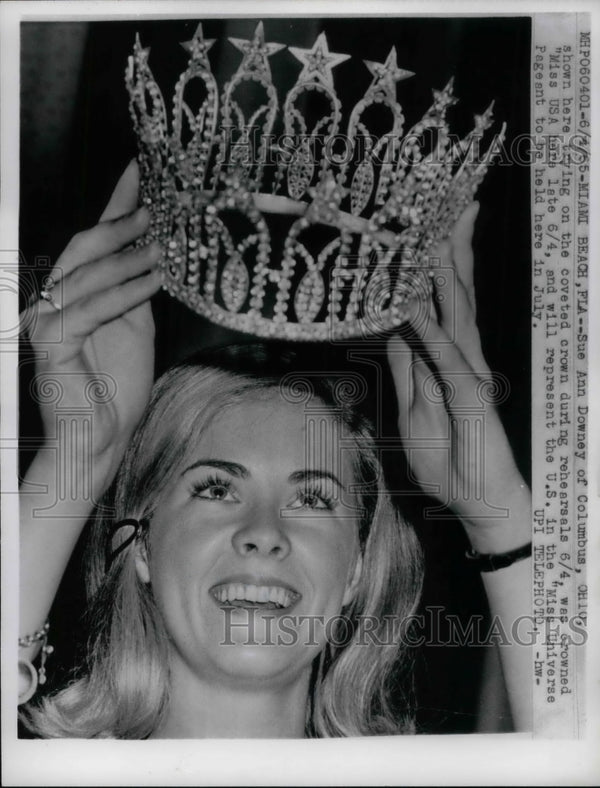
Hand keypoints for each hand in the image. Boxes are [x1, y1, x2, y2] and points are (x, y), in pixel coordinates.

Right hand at [22, 161, 161, 496]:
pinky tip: (155, 281)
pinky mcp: (50, 343)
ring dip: (129, 256)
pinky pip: (92, 309)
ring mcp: (46, 320)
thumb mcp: (134, 326)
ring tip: (164, 242)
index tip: (144, 172)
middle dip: (121, 223)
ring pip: (88, 275)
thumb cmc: (117, 387)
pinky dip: (125, 293)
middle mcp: (52, 300)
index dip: (117, 205)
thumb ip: (136, 289)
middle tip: (157, 206)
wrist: (100, 437)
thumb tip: (157, 251)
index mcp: (72, 294)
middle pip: (83, 247)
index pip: (94, 242)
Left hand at [387, 203, 529, 551]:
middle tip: (453, 206)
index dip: (439, 267)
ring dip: (444, 276)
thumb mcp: (415, 408)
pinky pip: (447, 359)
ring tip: (435, 235)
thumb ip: (410, 369)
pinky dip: (431, 331)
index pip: (444, 303)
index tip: (430, 229)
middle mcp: (465, 358)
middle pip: (457, 296)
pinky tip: (417, 307)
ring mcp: (471, 375)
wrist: (478, 499)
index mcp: (451, 359)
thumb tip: (397, 332)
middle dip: (453, 252)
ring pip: (456, 315)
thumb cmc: (449, 458)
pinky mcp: (471, 397)